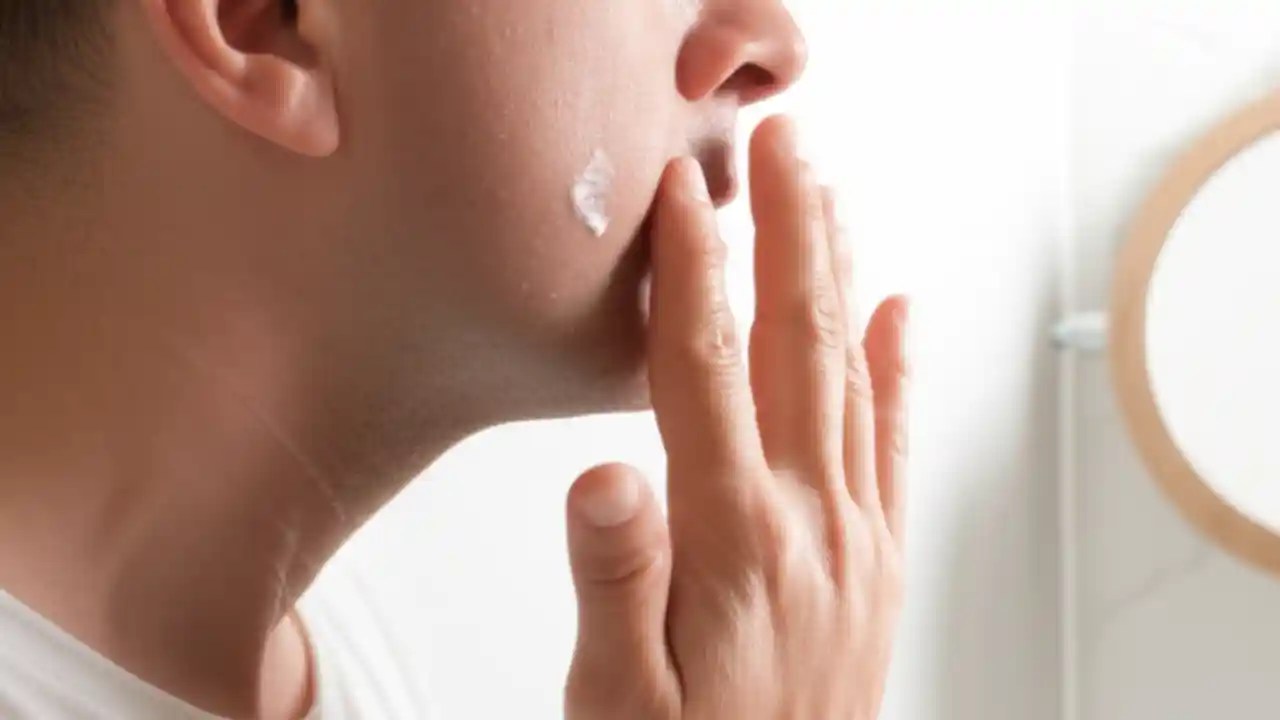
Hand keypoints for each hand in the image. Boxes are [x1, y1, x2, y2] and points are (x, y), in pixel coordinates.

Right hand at [564, 115, 910, 719]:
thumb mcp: (617, 697)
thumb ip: (614, 583)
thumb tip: (602, 479)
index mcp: (732, 541)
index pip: (706, 372)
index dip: (693, 273)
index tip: (684, 194)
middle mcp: (808, 523)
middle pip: (796, 345)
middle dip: (787, 233)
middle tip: (782, 146)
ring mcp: (854, 538)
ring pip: (849, 375)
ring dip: (838, 275)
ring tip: (828, 197)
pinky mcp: (877, 561)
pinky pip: (894, 443)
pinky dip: (898, 371)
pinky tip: (898, 317)